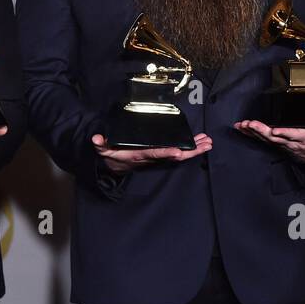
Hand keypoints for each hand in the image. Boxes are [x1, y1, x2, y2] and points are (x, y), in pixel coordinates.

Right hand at [90, 132, 211, 173]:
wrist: (114, 165)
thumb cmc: (111, 155)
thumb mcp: (103, 149)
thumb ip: (100, 144)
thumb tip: (96, 138)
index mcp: (139, 155)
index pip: (153, 153)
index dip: (165, 153)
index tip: (177, 152)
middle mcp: (151, 157)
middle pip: (174, 156)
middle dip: (190, 152)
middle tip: (205, 145)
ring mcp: (157, 157)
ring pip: (179, 154)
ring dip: (194, 149)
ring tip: (208, 143)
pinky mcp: (160, 155)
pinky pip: (177, 152)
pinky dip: (190, 148)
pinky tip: (200, 143)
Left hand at [233, 118, 304, 163]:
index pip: (295, 135)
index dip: (285, 133)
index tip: (276, 130)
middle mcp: (291, 141)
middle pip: (276, 136)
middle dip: (263, 131)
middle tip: (252, 124)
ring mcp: (281, 143)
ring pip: (266, 137)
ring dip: (254, 131)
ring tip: (244, 125)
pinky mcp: (274, 141)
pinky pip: (260, 138)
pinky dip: (250, 133)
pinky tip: (240, 127)